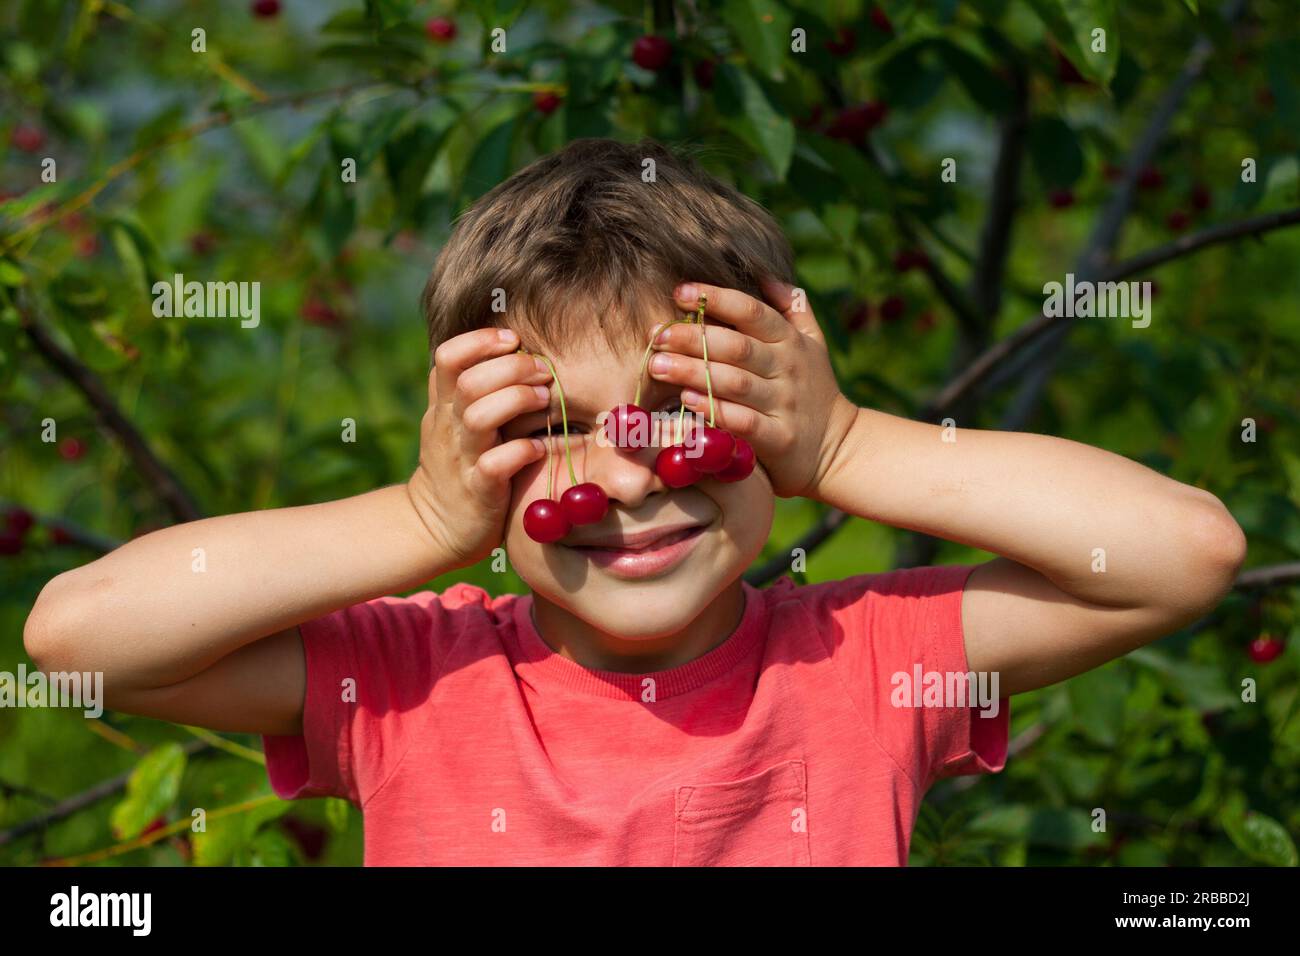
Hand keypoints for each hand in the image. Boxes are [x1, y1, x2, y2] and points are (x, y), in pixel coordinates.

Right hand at [406, 328, 551, 567]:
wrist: (436, 526)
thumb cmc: (460, 466)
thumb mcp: (455, 423)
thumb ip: (474, 391)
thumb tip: (514, 351)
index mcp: (444, 406)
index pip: (448, 357)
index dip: (479, 340)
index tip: (513, 339)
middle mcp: (449, 427)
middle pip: (468, 381)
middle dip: (510, 367)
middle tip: (542, 371)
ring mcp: (461, 459)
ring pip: (479, 417)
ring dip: (517, 401)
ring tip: (543, 400)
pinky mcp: (477, 490)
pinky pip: (494, 464)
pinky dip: (521, 450)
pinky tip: (538, 447)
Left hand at [649, 279, 859, 498]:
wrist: (840, 447)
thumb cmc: (815, 390)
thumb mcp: (813, 344)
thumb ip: (793, 308)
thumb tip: (766, 275)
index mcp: (790, 342)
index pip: (752, 311)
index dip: (716, 298)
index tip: (680, 291)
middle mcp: (787, 368)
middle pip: (736, 346)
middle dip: (693, 337)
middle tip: (656, 334)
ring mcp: (784, 403)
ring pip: (735, 382)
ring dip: (694, 371)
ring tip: (657, 366)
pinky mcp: (779, 438)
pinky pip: (744, 422)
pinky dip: (715, 410)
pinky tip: (687, 400)